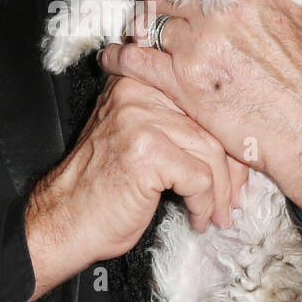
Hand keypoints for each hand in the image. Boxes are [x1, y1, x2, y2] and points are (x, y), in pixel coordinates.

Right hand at [14, 75, 249, 301]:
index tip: (237, 167)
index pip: (199, 98)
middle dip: (232, 167)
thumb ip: (169, 119)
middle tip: (236, 197)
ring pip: (209, 152)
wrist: (64, 220)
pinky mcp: (147, 151)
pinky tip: (196, 218)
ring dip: (220, 192)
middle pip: (210, 123)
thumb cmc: (100, 187)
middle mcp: (137, 92)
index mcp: (137, 81)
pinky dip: (204, 204)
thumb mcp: (132, 135)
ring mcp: (141, 119)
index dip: (225, 136)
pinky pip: (199, 178)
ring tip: (217, 214)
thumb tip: (227, 134)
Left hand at [98, 0, 301, 218]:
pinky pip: (134, 59)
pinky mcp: (181, 81)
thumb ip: (271, 9)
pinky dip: (117, 59)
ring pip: (147, 25)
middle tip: (150, 22)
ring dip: (137, 34)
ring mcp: (197, 43)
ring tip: (130, 41)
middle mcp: (219, 9)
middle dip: (156, 9)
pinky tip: (110, 62)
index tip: (176, 1)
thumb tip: (255, 2)